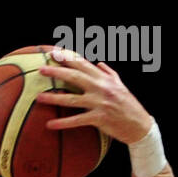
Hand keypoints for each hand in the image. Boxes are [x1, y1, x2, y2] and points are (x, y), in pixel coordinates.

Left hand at [37, 47, 152, 145]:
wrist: (139, 124)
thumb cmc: (128, 104)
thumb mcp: (120, 85)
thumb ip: (108, 73)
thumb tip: (98, 63)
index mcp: (104, 78)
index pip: (83, 63)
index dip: (68, 57)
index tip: (54, 51)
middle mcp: (101, 88)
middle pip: (75, 77)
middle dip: (57, 72)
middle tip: (41, 69)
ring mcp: (99, 103)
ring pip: (72, 98)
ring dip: (54, 98)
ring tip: (38, 97)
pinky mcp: (99, 119)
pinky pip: (77, 120)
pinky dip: (62, 123)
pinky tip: (49, 125)